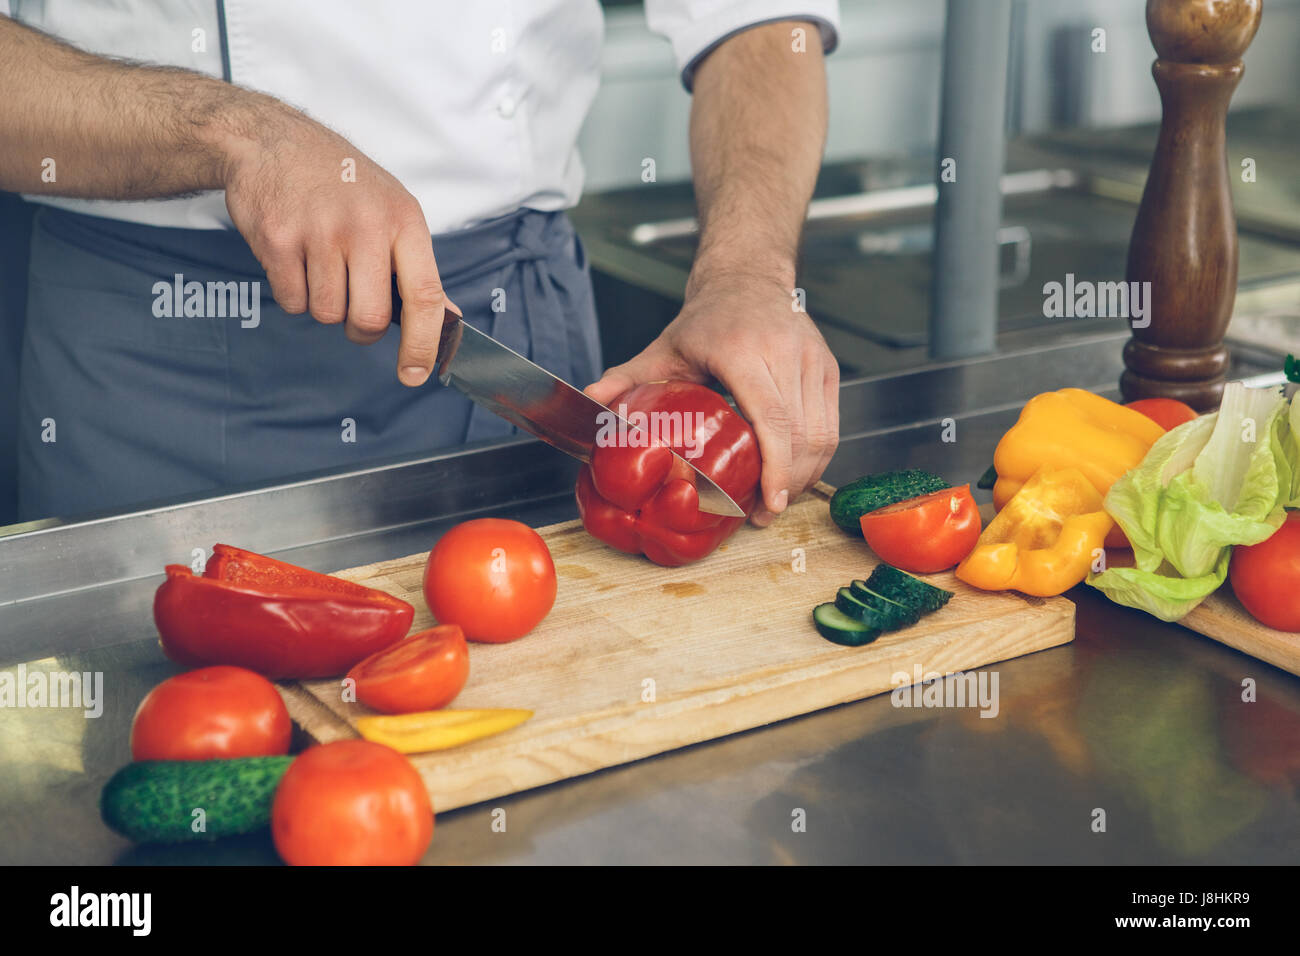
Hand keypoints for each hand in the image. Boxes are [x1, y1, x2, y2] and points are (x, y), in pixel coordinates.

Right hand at [222, 107, 454, 385]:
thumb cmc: (341, 181)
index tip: (415, 374)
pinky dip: (294, 293)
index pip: (425, 295)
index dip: (423, 343)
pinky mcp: (278, 239)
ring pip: (327, 314)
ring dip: (324, 305)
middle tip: (354, 309)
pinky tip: (295, 257)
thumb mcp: (393, 209)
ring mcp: (319, 232)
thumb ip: (417, 267)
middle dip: (361, 329)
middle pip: (370, 318)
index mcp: (404, 220)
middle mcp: (366, 226)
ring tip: (320, 264)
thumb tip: (448, 318)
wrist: (271, 141)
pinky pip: (292, 301)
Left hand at [584, 270, 839, 525]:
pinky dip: (817, 456)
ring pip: (822, 433)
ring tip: (777, 501)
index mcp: (744, 352)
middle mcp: (784, 353)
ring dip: (805, 476)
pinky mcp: (827, 367)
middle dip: (788, 484)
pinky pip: (830, 423)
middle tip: (763, 515)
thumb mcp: (662, 348)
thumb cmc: (706, 318)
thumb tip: (588, 404)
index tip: (769, 503)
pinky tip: (796, 476)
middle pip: (801, 435)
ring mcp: (812, 359)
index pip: (772, 419)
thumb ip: (625, 378)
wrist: (746, 277)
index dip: (777, 467)